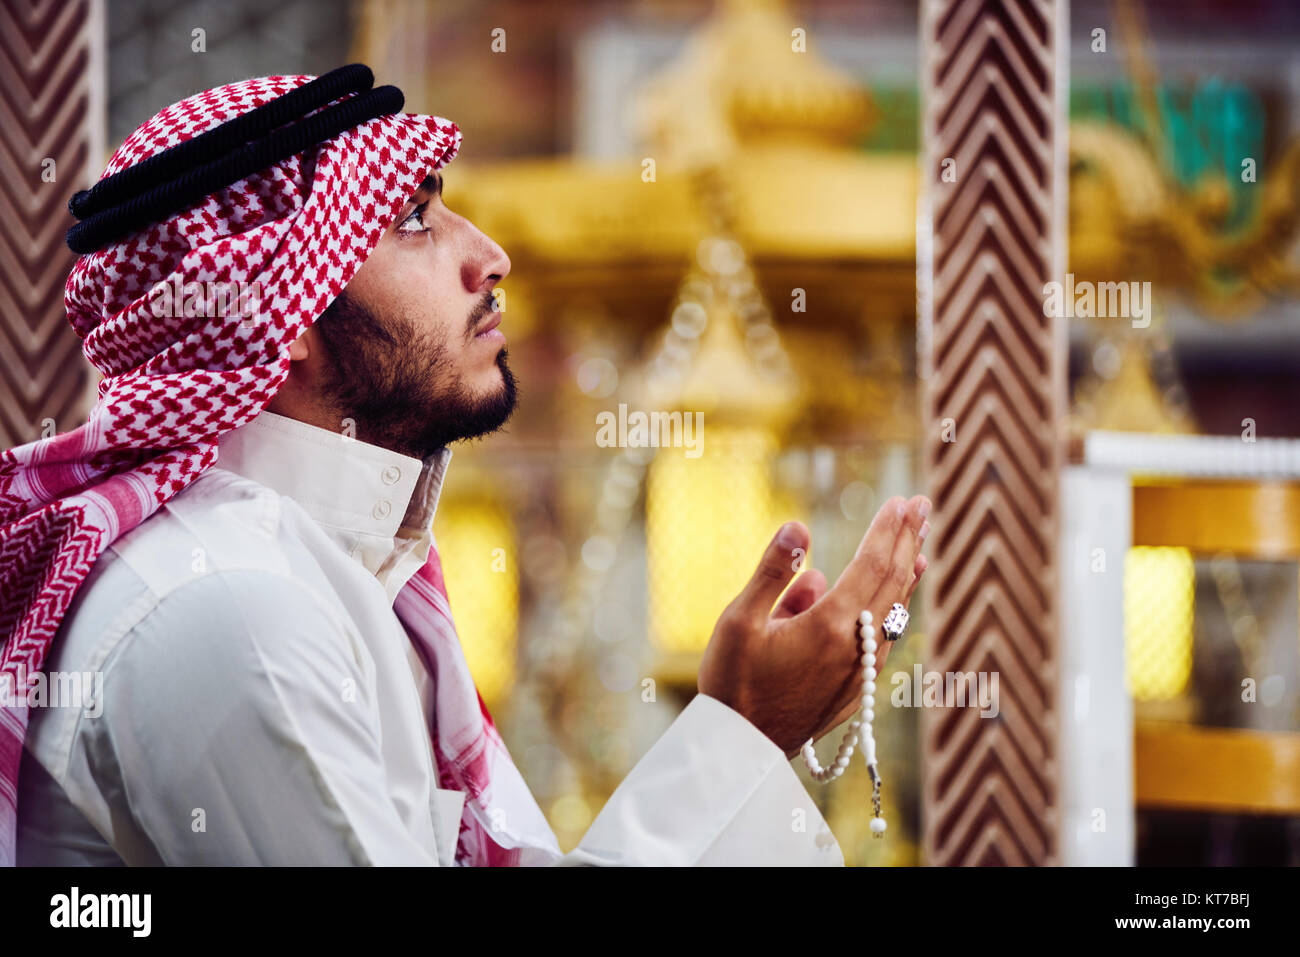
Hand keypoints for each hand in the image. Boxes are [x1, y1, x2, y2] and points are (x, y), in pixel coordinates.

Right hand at [697, 495, 930, 759]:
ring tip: (919, 543)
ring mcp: (860, 671)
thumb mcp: (738, 620)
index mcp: (830, 626)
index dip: (888, 529)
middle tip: (921, 504)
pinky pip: (885, 637)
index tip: (900, 501)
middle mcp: (855, 648)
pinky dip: (894, 608)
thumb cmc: (732, 683)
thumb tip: (800, 526)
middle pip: (893, 583)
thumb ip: (773, 572)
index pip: (872, 564)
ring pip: (894, 612)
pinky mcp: (855, 689)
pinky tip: (895, 597)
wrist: (741, 750)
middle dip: (909, 540)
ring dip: (907, 573)